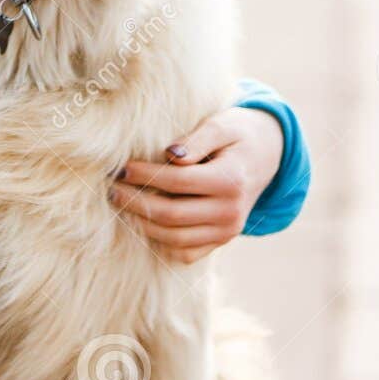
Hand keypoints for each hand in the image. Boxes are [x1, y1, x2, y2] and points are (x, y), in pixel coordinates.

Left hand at [108, 106, 284, 264]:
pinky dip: (161, 243)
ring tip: (122, 206)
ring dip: (143, 225)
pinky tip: (144, 222)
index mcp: (231, 180)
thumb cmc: (237, 135)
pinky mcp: (221, 241)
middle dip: (136, 203)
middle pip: (172, 215)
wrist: (265, 157)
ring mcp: (227, 231)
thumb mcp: (222, 125)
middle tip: (113, 190)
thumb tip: (170, 155)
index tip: (122, 168)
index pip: (178, 182)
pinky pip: (186, 253)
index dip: (146, 176)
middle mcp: (231, 212)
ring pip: (175, 240)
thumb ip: (197, 139)